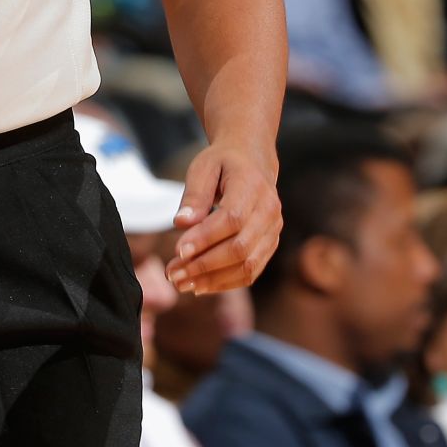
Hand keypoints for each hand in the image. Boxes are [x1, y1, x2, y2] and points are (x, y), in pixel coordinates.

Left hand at [168, 141, 281, 294]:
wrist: (253, 160)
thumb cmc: (223, 162)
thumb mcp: (203, 167)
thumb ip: (194, 195)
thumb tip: (181, 223)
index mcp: (252, 186)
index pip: (231, 219)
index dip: (205, 238)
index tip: (178, 251)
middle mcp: (269, 211)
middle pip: (240, 248)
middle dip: (204, 265)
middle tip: (173, 274)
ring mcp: (273, 230)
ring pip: (247, 265)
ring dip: (213, 280)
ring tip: (182, 283)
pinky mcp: (269, 245)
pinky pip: (251, 272)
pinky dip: (225, 283)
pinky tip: (200, 285)